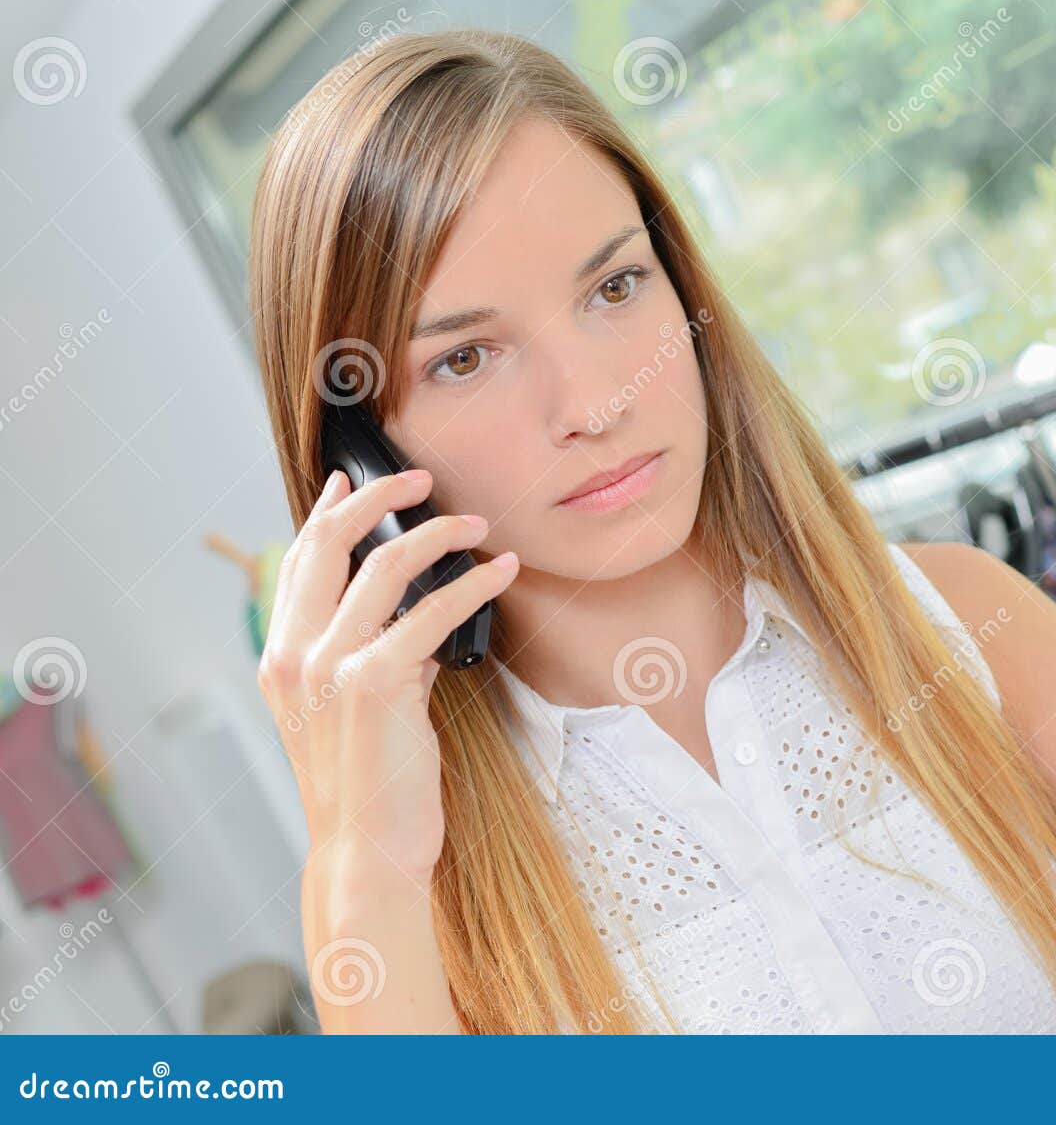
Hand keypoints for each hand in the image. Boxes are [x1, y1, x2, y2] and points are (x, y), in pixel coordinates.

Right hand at [255, 466, 517, 885]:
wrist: (367, 850)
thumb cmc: (370, 785)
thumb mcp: (353, 712)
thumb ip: (372, 657)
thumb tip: (420, 616)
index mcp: (281, 658)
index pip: (298, 562)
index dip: (325, 513)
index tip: (349, 480)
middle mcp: (295, 656)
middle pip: (332, 546)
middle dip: (378, 499)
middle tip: (421, 478)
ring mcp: (330, 668)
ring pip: (383, 568)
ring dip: (437, 534)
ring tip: (477, 524)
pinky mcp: (375, 683)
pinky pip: (432, 613)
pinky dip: (473, 584)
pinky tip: (501, 572)